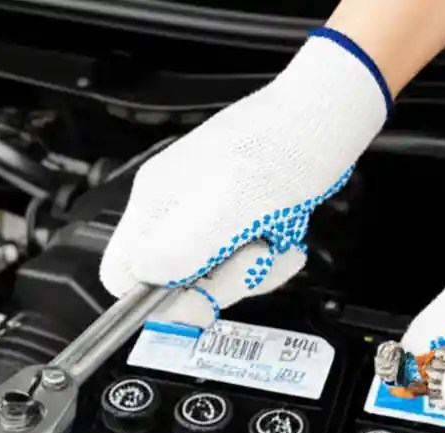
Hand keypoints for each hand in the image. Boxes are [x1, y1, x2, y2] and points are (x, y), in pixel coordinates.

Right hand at [100, 30, 389, 326]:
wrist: (320, 122)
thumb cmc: (276, 155)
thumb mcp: (217, 217)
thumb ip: (170, 256)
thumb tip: (145, 283)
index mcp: (153, 206)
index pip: (124, 275)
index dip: (156, 298)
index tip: (199, 297)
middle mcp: (173, 208)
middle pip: (178, 281)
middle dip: (223, 281)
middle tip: (252, 258)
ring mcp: (207, 209)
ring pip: (217, 272)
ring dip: (253, 269)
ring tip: (273, 243)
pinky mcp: (240, 210)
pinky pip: (245, 253)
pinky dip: (269, 253)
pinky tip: (284, 239)